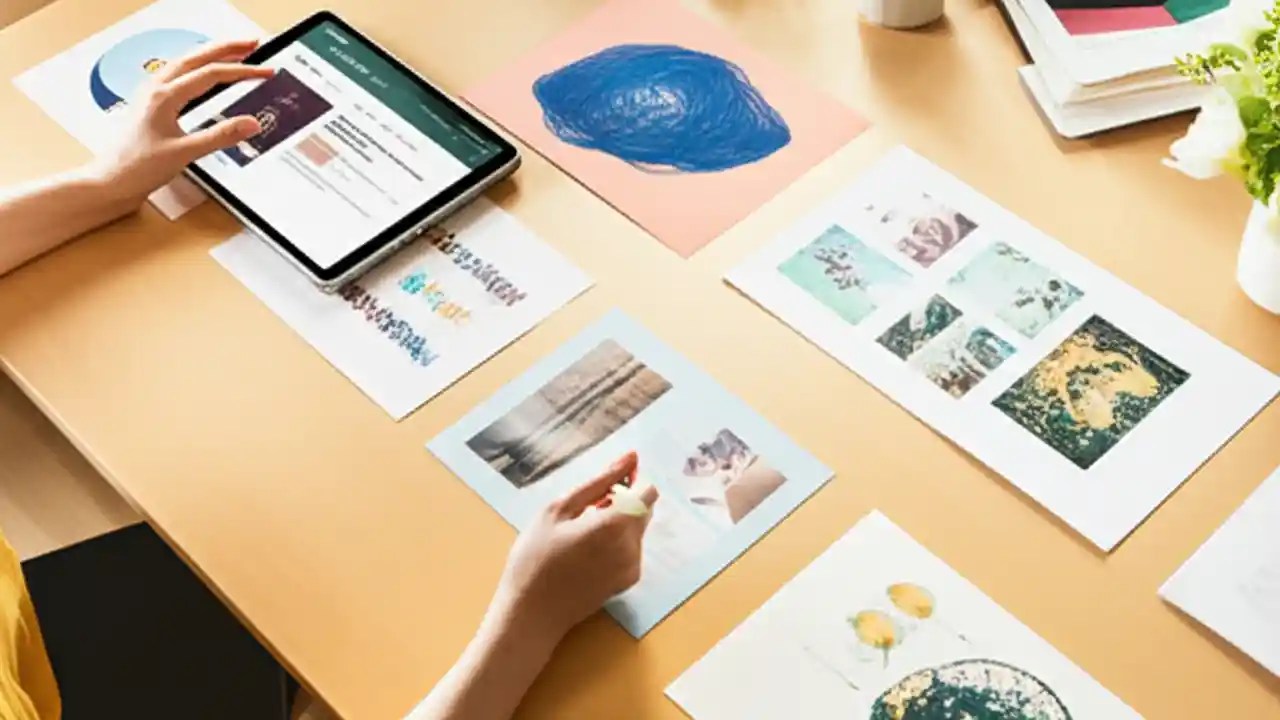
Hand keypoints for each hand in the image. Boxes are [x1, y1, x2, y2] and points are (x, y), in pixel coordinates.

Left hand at [90, 39, 273, 208]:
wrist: (112, 180)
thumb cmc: (139, 168)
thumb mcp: (185, 153)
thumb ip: (221, 136)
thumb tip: (251, 123)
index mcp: (165, 97)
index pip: (211, 75)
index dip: (241, 70)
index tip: (264, 72)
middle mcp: (156, 89)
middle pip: (196, 58)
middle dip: (226, 49)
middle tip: (252, 44)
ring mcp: (151, 94)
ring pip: (185, 63)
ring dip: (210, 54)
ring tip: (233, 51)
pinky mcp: (150, 103)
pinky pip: (176, 74)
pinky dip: (196, 67)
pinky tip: (202, 73)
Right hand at [489, 452, 658, 646]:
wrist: (531, 614)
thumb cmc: (535, 558)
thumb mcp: (559, 510)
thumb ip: (599, 482)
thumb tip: (630, 458)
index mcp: (616, 525)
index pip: (648, 491)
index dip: (631, 481)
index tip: (607, 484)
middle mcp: (632, 546)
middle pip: (643, 509)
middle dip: (622, 501)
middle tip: (586, 507)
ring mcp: (633, 567)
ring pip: (637, 528)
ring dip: (618, 521)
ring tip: (580, 530)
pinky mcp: (628, 582)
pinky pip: (631, 548)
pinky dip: (616, 541)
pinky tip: (585, 550)